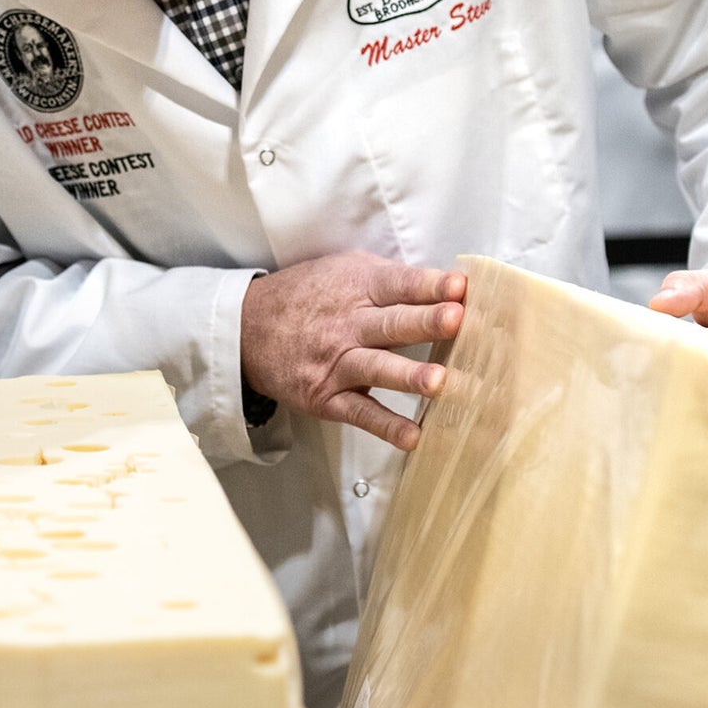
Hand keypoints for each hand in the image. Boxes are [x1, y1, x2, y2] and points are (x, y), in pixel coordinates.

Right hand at [239, 253, 466, 451]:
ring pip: (377, 368)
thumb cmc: (309, 296)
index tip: (459, 288)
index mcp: (359, 287)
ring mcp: (337, 363)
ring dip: (409, 375)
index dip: (430, 285)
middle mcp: (349, 324)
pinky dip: (385, 425)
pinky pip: (359, 412)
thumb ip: (393, 279)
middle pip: (392, 323)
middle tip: (456, 321)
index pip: (400, 284)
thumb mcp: (345, 270)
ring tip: (438, 382)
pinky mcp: (327, 397)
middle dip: (426, 322)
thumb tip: (450, 287)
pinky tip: (411, 436)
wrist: (249, 327)